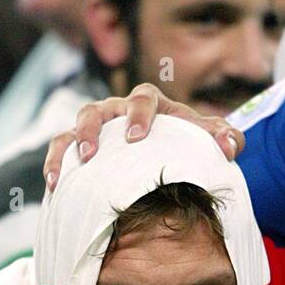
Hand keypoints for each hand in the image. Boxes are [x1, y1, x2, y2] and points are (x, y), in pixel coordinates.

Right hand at [42, 83, 245, 191]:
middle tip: (94, 154)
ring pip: (75, 125)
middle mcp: (116, 110)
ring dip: (71, 144)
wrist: (172, 157)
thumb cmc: (189, 143)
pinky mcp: (78, 147)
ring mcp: (96, 127)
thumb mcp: (211, 139)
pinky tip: (55, 186)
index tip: (137, 137)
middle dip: (93, 130)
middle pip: (98, 109)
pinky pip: (59, 148)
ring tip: (76, 166)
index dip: (137, 114)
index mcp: (149, 103)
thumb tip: (229, 147)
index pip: (141, 98)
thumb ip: (227, 138)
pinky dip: (55, 163)